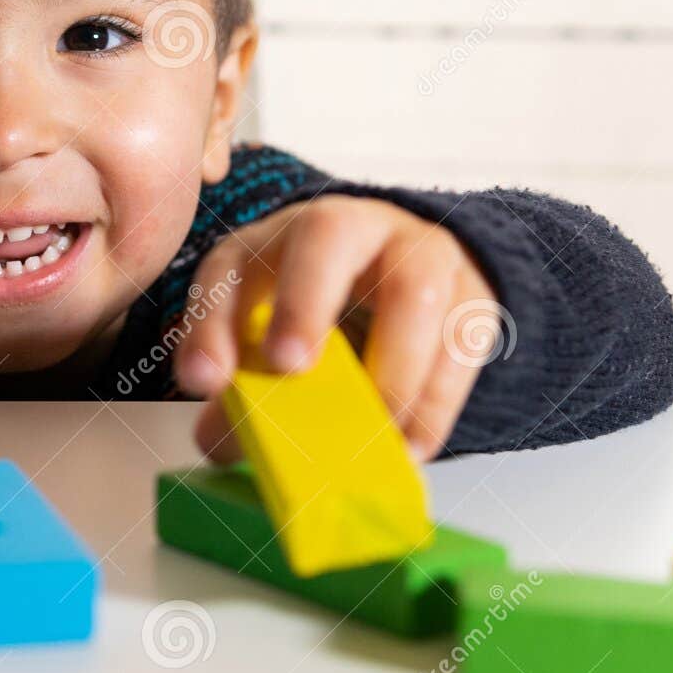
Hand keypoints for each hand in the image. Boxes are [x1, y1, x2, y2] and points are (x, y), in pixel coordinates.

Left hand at [173, 195, 498, 461]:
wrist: (405, 276)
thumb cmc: (317, 310)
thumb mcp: (264, 338)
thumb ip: (237, 388)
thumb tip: (221, 441)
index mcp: (272, 242)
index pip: (230, 266)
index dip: (212, 324)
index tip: (204, 382)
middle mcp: (345, 227)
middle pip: (326, 234)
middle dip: (304, 303)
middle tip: (290, 369)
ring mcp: (415, 251)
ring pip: (415, 287)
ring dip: (392, 369)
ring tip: (372, 437)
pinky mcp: (468, 292)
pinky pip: (463, 338)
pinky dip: (436, 400)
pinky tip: (411, 444)